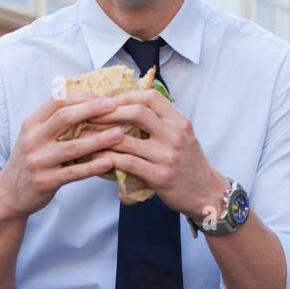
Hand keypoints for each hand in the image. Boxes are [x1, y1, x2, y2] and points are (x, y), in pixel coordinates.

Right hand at [0, 91, 127, 219]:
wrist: (10, 194)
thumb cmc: (31, 160)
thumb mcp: (36, 136)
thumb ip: (56, 122)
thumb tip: (90, 104)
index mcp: (31, 124)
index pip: (57, 102)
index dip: (82, 97)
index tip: (104, 97)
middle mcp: (32, 140)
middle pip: (64, 118)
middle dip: (91, 109)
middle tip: (114, 106)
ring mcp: (38, 161)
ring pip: (72, 147)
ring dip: (98, 139)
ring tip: (119, 134)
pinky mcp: (45, 181)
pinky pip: (73, 172)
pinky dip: (93, 167)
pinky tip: (110, 162)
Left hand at [85, 88, 227, 219]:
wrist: (206, 192)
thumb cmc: (189, 163)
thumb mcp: (182, 136)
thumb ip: (162, 121)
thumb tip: (130, 107)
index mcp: (180, 122)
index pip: (151, 97)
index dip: (125, 96)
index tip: (107, 101)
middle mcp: (175, 135)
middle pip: (137, 112)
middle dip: (109, 111)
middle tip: (89, 114)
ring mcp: (167, 156)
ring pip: (127, 139)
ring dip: (101, 136)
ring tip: (83, 135)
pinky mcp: (159, 176)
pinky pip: (127, 163)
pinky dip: (107, 158)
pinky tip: (95, 157)